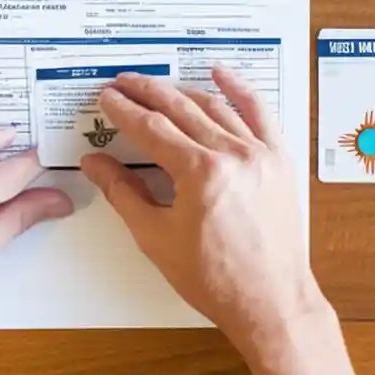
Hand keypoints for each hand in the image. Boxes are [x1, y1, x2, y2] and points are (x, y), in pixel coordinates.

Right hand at [82, 67, 331, 352]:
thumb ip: (123, 193)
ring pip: (216, 106)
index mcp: (200, 172)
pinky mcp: (279, 161)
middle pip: (181, 108)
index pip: (151, 128)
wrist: (269, 301)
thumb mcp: (156, 237)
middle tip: (123, 83)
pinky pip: (260, 113)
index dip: (124, 111)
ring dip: (183, 90)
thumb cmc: (215, 279)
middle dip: (147, 92)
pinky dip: (240, 90)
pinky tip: (221, 74)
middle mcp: (233, 154)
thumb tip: (95, 163)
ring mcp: (261, 154)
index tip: (107, 99)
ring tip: (158, 84)